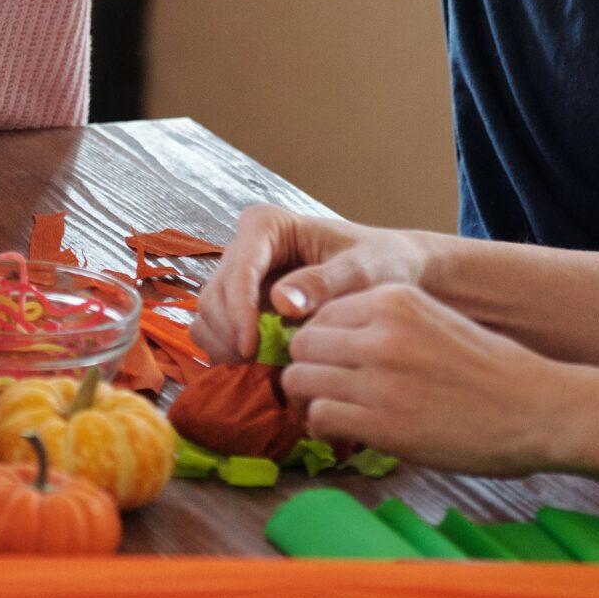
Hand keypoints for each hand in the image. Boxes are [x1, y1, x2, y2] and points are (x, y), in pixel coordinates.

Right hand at [194, 203, 431, 362]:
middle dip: (231, 334)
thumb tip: (281, 302)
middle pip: (216, 294)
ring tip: (261, 372)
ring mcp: (240, 276)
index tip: (252, 349)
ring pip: (208, 315)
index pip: (240, 269)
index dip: (239, 311)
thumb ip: (324, 283)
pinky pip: (216, 331)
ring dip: (226, 347)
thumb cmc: (380, 261)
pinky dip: (229, 352)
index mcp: (267, 225)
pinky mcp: (241, 304)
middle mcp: (245, 247)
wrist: (390, 272)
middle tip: (257, 370)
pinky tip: (259, 370)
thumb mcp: (361, 269)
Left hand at [283, 283, 583, 475]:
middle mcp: (381, 332)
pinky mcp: (382, 423)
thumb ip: (386, 323)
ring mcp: (379, 378)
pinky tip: (347, 430)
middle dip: (307, 368)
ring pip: (300, 380)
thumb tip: (333, 340)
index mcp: (394, 298)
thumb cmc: (492, 369)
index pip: (318, 312)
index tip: (330, 362)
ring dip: (311, 398)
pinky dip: (324, 426)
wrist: (538, 408)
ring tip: (335, 411)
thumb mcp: (435, 321)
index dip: (319, 341)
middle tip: (325, 389)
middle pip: (301, 345)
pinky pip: (320, 417)